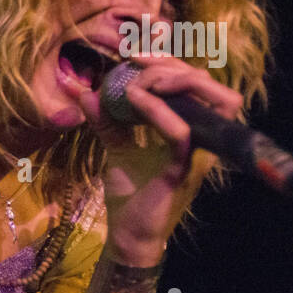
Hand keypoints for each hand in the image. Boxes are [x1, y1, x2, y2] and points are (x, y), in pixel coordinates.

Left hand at [72, 53, 242, 261]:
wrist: (128, 236)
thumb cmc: (129, 195)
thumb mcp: (114, 149)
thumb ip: (106, 121)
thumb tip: (87, 92)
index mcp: (190, 128)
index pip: (194, 83)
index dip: (169, 62)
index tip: (133, 56)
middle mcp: (201, 137)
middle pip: (205, 84)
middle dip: (170, 64)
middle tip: (135, 62)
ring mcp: (196, 152)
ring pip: (206, 101)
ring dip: (171, 81)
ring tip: (136, 80)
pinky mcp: (183, 169)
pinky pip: (180, 133)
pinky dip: (158, 111)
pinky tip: (132, 100)